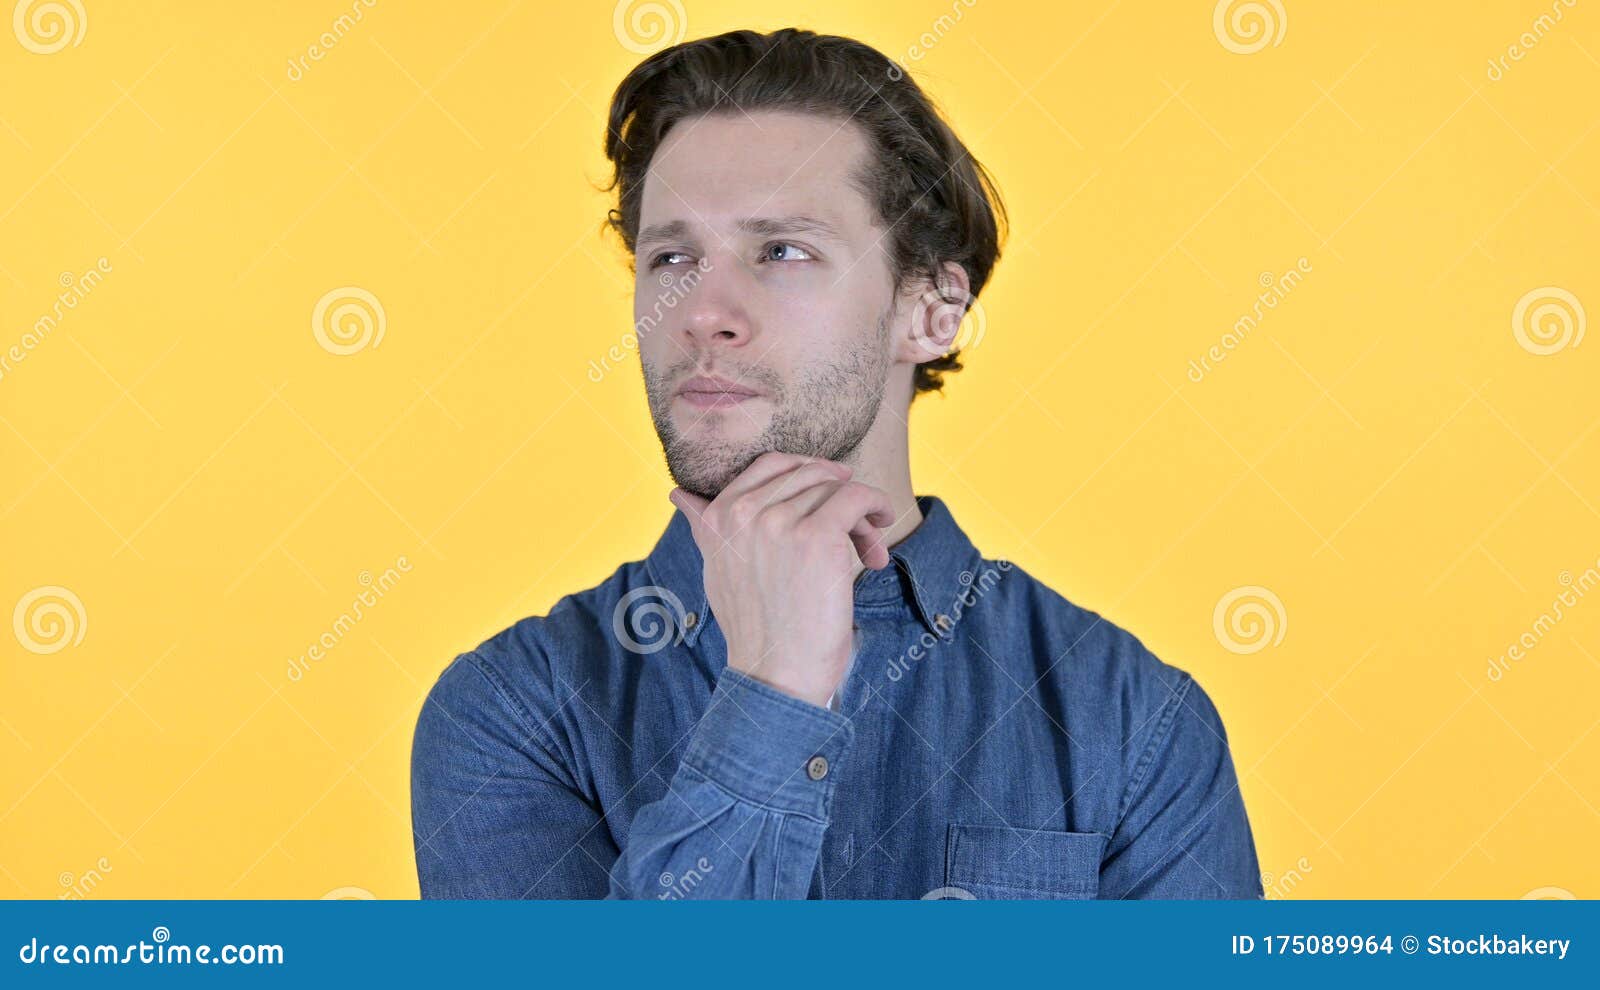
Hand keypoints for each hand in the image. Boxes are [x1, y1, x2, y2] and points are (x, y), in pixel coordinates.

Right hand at [668, 452, 895, 706]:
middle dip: (836, 496)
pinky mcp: (817, 536)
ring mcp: (779, 522)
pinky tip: (881, 532)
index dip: (808, 474)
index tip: (831, 495)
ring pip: (836, 489)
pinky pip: (857, 497)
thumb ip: (706, 528)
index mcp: (719, 517)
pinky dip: (876, 507)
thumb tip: (679, 495)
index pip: (771, 464)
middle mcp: (744, 513)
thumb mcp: (719, 571)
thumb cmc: (756, 629)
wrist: (776, 674)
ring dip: (861, 515)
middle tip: (854, 529)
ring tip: (867, 551)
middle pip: (809, 474)